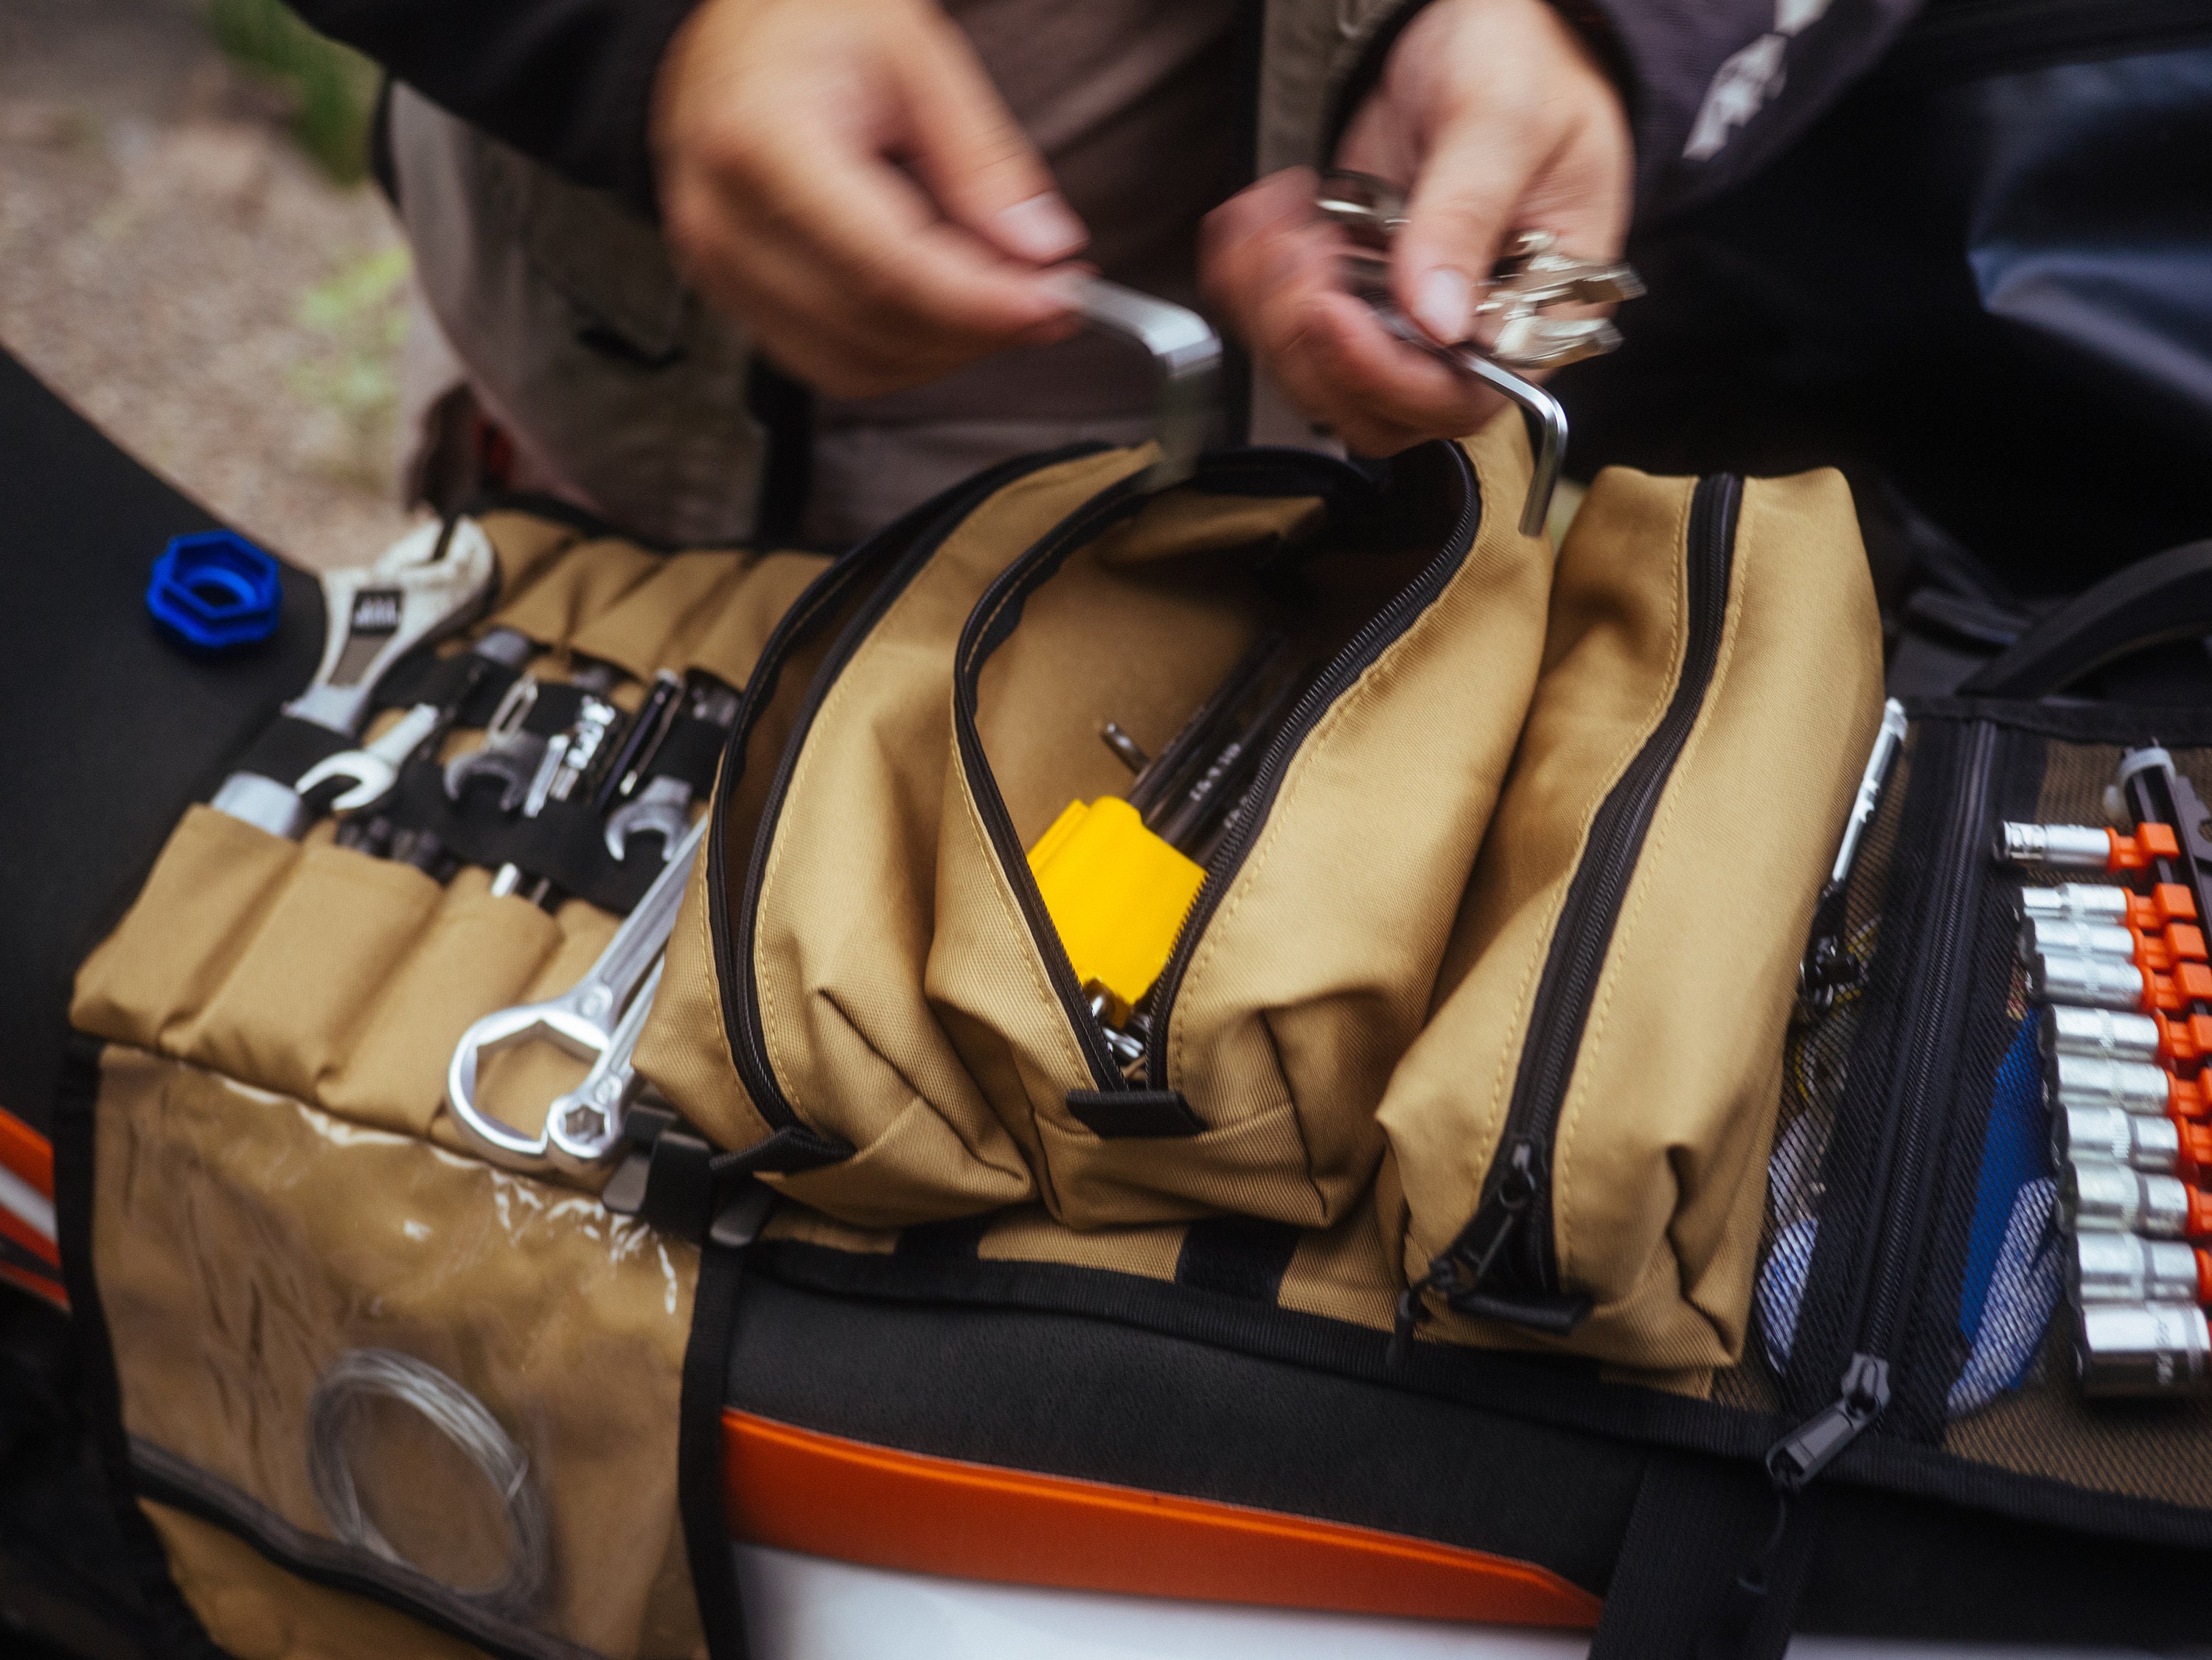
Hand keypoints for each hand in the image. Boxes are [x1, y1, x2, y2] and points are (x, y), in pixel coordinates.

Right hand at [653, 0, 1086, 397]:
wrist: (733, 33)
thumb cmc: (813, 22)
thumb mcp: (918, 57)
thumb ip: (982, 160)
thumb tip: (1041, 250)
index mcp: (762, 144)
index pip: (886, 264)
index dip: (980, 300)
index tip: (1056, 299)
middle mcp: (725, 219)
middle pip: (874, 323)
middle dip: (978, 326)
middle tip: (1054, 296)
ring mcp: (717, 268)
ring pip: (856, 364)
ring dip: (947, 350)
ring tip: (1005, 301)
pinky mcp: (731, 297)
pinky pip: (831, 365)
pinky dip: (904, 355)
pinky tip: (946, 313)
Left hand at [1201, 0, 1630, 454]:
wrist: (1480, 28)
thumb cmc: (1525, 66)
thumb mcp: (1503, 123)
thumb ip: (1465, 216)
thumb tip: (1436, 319)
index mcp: (1540, 316)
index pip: (1463, 397)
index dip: (1387, 376)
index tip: (1332, 316)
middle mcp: (1469, 335)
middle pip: (1374, 404)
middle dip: (1315, 340)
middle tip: (1305, 249)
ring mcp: (1400, 317)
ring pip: (1314, 372)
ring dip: (1272, 306)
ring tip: (1286, 219)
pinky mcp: (1346, 289)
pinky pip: (1281, 324)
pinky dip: (1248, 278)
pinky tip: (1264, 217)